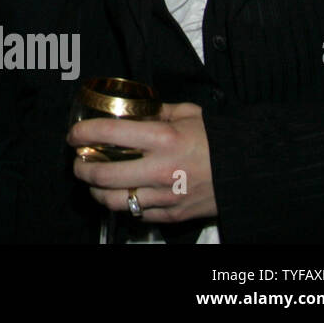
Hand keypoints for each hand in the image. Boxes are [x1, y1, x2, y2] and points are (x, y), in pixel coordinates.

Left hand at [68, 102, 216, 223]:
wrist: (250, 170)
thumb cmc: (218, 140)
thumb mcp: (188, 114)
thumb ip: (157, 111)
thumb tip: (134, 108)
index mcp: (162, 139)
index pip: (106, 135)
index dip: (82, 134)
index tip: (74, 134)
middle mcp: (159, 169)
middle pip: (102, 175)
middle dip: (80, 169)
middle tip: (78, 162)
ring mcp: (164, 196)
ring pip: (114, 201)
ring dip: (96, 191)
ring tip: (93, 182)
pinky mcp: (171, 214)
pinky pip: (136, 214)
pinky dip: (123, 205)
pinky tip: (121, 194)